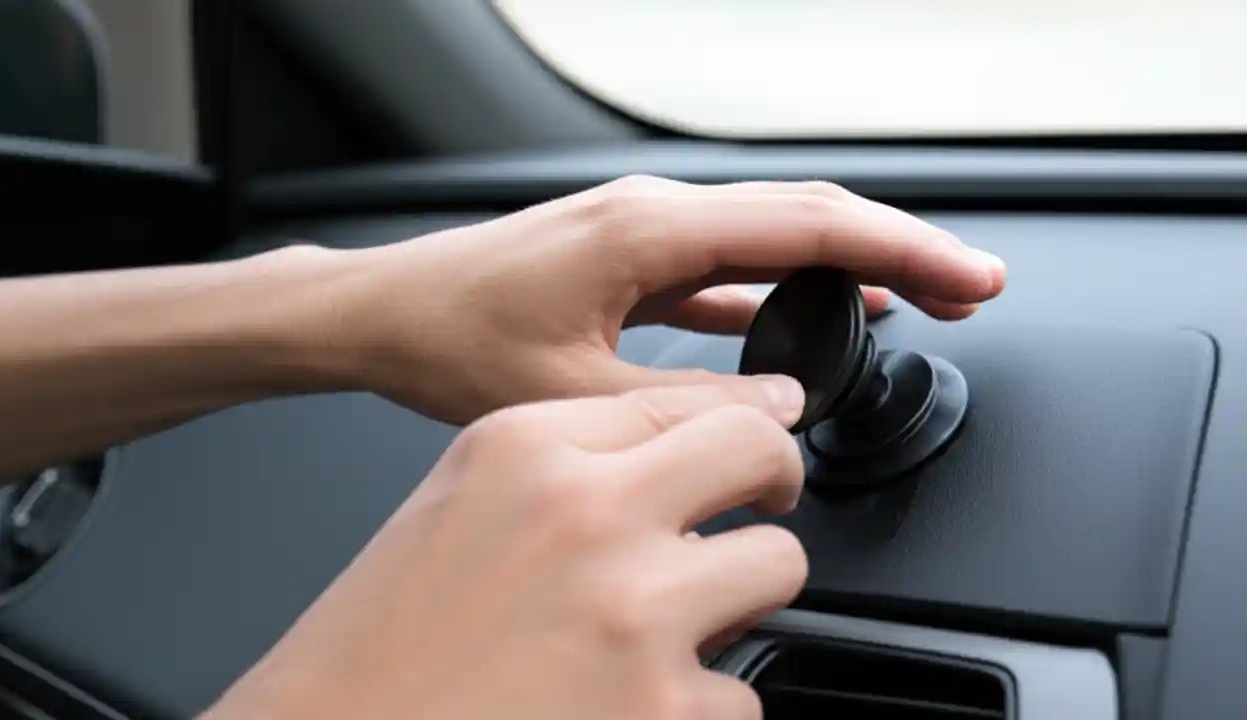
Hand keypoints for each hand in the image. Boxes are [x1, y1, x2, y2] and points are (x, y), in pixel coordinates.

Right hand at [204, 380, 808, 719]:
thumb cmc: (375, 656)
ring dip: (736, 605)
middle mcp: (587, 512)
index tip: (740, 457)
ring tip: (672, 634)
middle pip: (754, 451)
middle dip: (772, 483)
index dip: (721, 432)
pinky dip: (699, 709)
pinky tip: (629, 709)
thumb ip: (565, 471)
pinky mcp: (665, 712)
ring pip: (776, 570)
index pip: (677, 402)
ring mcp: (635, 611)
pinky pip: (742, 696)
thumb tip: (673, 475)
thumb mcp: (457, 512)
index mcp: (524, 449)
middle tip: (760, 513)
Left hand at [320, 176, 1005, 423]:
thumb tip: (779, 412)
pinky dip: (786, 286)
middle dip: (898, 249)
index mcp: (649, 230)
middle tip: (971, 289)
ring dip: (848, 266)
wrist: (386, 311)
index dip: (902, 250)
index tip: (969, 277)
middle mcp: (655, 212)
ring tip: (918, 299)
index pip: (808, 227)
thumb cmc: (453, 340)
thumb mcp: (576, 396)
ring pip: (774, 239)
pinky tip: (820, 313)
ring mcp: (644, 230)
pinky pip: (731, 266)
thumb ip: (688, 407)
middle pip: (807, 219)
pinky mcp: (632, 256)